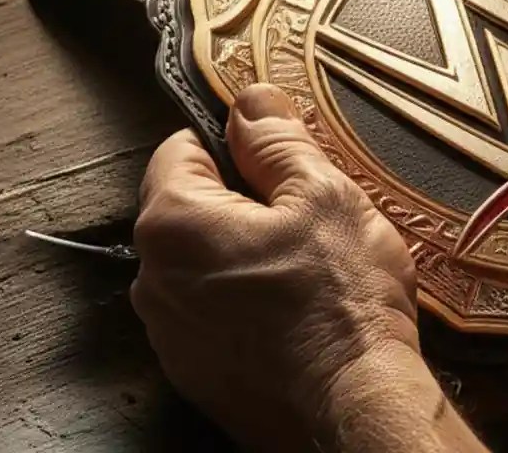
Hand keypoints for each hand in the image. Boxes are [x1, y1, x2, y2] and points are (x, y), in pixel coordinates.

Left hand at [130, 84, 418, 448]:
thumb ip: (276, 141)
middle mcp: (152, 280)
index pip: (181, 148)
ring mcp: (170, 334)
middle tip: (303, 221)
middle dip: (240, 205)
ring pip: (202, 265)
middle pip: (190, 209)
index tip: (278, 164)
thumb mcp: (323, 196)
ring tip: (305, 273)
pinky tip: (293, 314)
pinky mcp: (194, 374)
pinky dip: (244, 307)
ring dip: (241, 258)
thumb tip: (250, 102)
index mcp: (173, 223)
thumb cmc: (341, 303)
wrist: (355, 405)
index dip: (236, 147)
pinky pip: (212, 316)